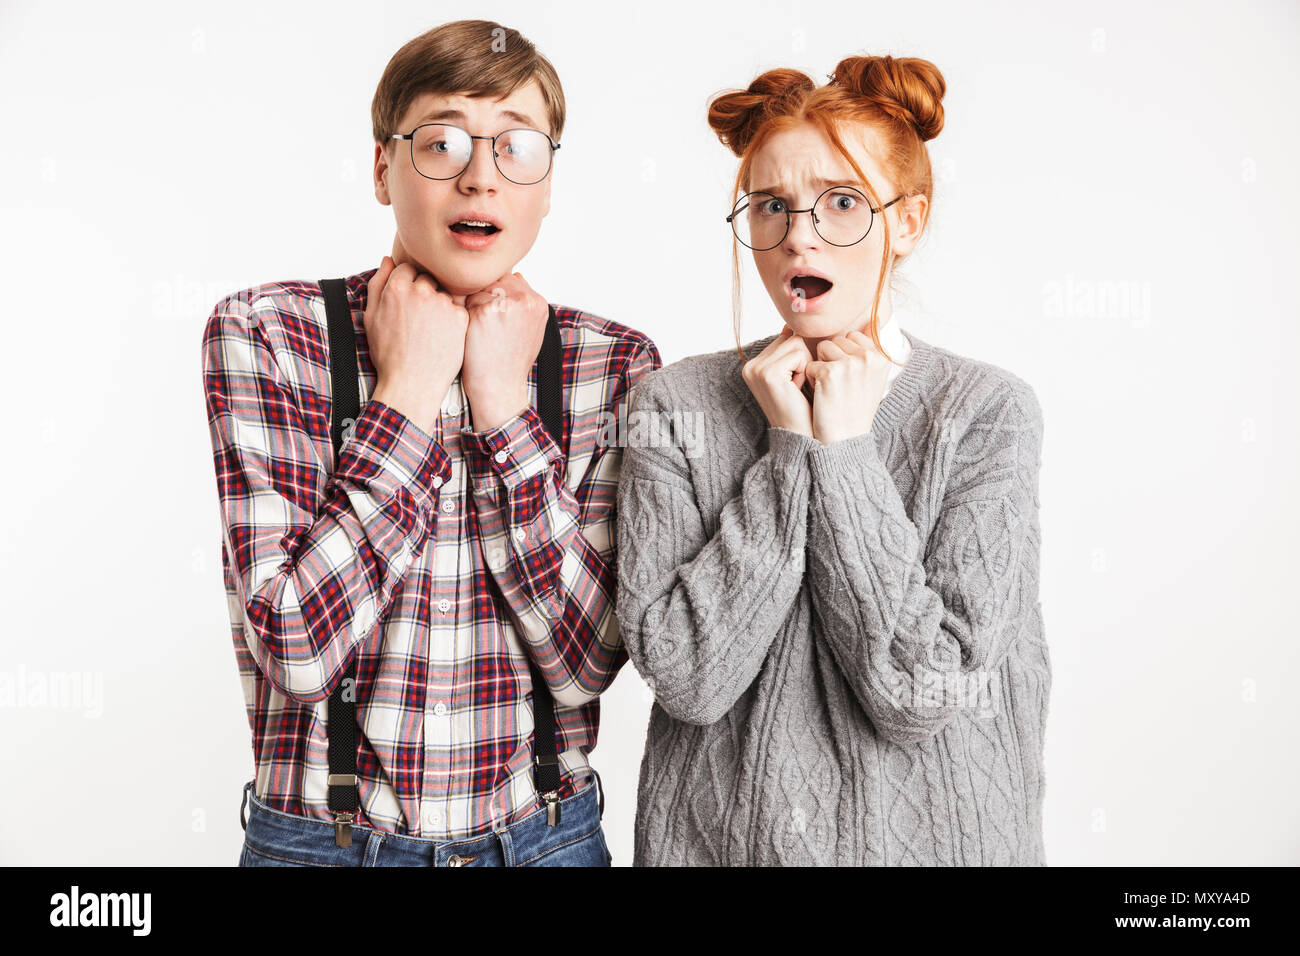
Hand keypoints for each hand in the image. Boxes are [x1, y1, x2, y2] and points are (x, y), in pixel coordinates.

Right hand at [365, 256, 468, 434]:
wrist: (411, 384)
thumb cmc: (389, 354)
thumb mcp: (371, 317)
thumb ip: (378, 283)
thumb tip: (388, 259)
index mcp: (397, 288)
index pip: (408, 267)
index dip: (409, 284)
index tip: (409, 302)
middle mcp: (421, 291)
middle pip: (428, 278)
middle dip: (425, 292)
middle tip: (420, 319)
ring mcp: (443, 303)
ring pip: (444, 293)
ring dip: (440, 305)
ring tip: (430, 331)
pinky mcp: (460, 317)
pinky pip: (458, 308)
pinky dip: (452, 319)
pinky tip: (442, 336)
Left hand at [460, 271, 549, 432]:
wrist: (499, 387)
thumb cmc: (509, 363)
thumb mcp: (528, 330)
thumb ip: (522, 304)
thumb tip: (514, 276)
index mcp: (538, 303)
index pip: (510, 280)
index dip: (496, 297)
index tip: (492, 318)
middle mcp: (526, 300)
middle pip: (494, 280)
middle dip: (484, 296)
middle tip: (484, 324)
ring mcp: (507, 303)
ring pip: (479, 288)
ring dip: (472, 304)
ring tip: (478, 330)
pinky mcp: (486, 310)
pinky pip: (465, 299)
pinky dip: (463, 313)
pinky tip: (470, 332)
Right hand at [741, 325, 814, 436]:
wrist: (800, 435)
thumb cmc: (802, 408)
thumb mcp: (792, 375)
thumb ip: (788, 351)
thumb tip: (790, 326)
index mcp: (752, 365)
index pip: (785, 338)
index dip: (799, 359)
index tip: (793, 383)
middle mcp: (750, 366)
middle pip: (791, 338)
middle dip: (803, 360)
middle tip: (796, 386)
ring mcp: (757, 369)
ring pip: (796, 343)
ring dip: (805, 364)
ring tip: (797, 387)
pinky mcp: (768, 373)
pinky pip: (799, 354)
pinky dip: (805, 370)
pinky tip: (797, 389)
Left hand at [804, 329, 890, 444]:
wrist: (845, 439)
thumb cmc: (853, 410)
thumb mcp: (870, 378)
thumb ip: (868, 352)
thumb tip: (866, 322)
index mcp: (881, 357)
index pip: (854, 335)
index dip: (844, 355)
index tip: (848, 377)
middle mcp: (869, 357)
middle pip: (837, 340)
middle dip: (831, 359)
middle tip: (839, 386)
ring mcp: (850, 364)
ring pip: (822, 348)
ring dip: (821, 367)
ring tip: (831, 389)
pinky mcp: (830, 373)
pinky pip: (811, 364)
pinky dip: (811, 379)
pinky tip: (822, 395)